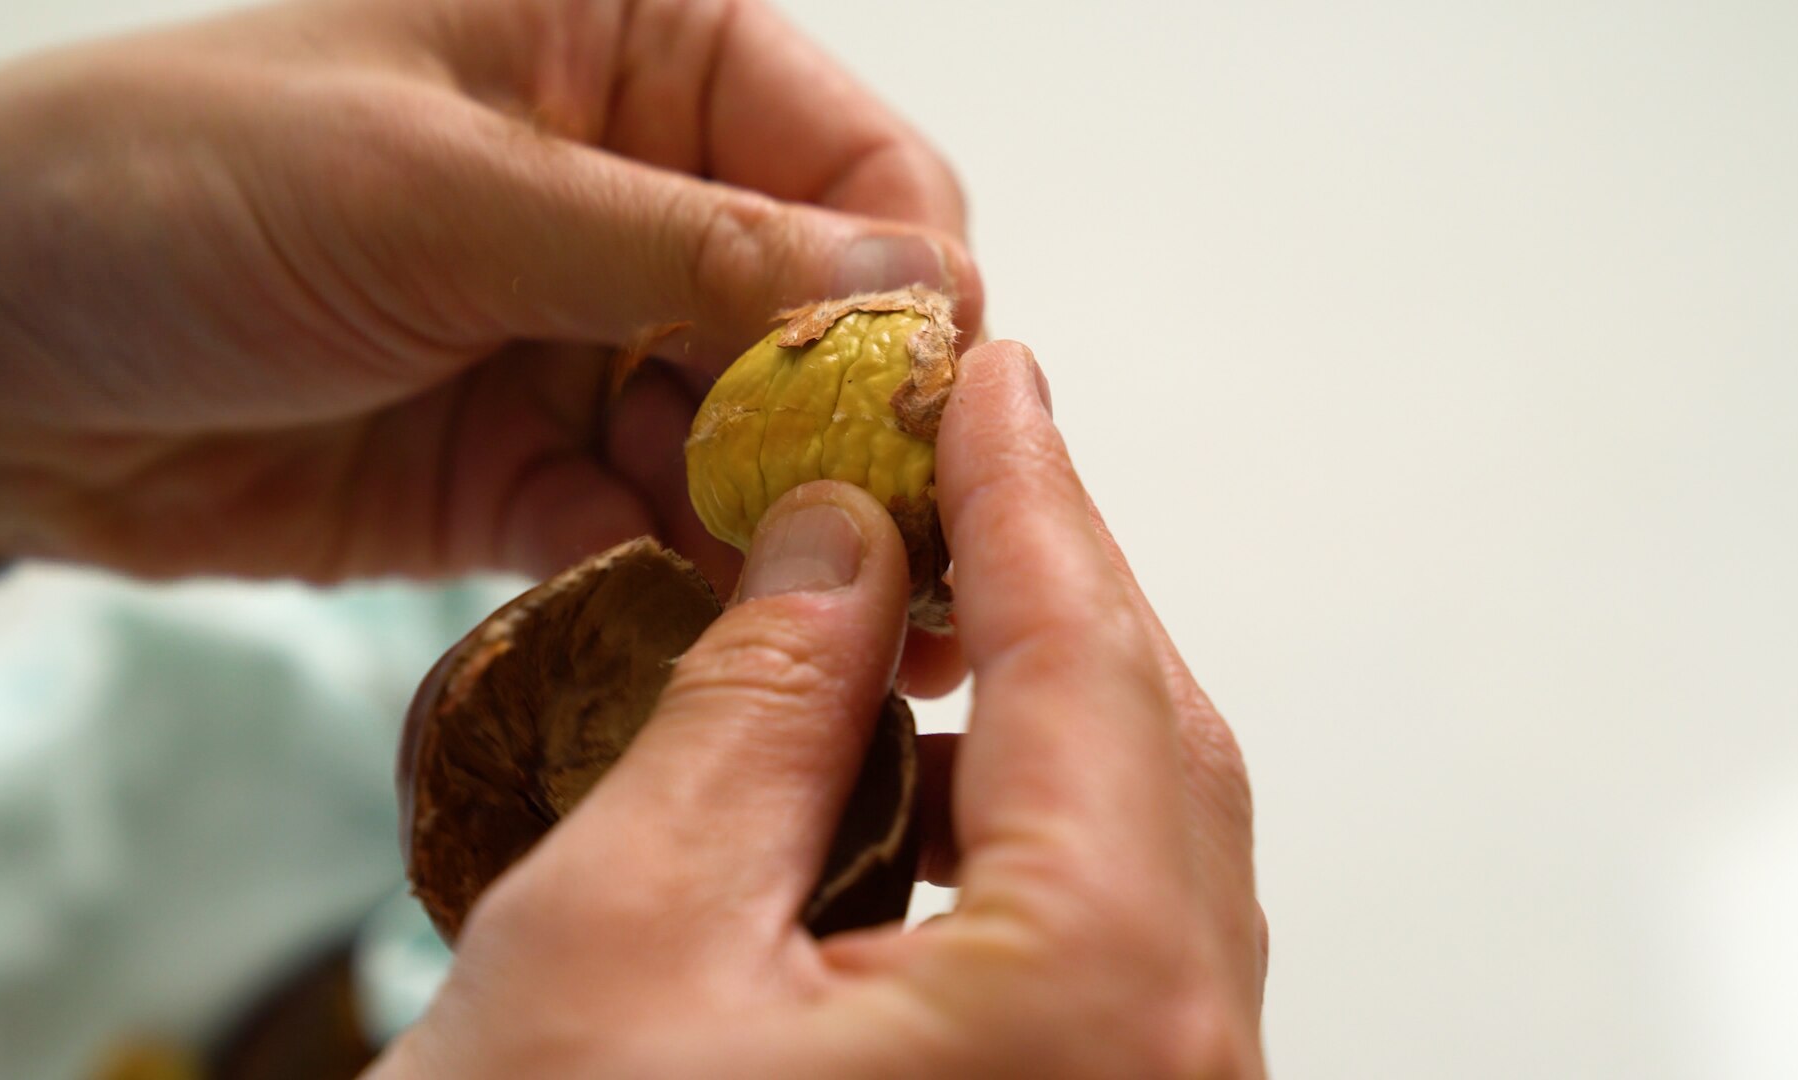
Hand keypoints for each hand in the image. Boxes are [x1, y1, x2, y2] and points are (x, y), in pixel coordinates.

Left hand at [0, 0, 980, 586]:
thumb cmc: (178, 185)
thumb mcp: (445, 190)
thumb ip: (685, 247)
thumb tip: (914, 288)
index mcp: (634, 54)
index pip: (851, 160)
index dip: (910, 277)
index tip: (933, 398)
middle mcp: (634, 194)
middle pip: (823, 318)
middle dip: (866, 428)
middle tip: (917, 551)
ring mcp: (586, 339)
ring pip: (753, 438)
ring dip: (792, 523)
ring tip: (852, 622)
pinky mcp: (531, 468)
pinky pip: (655, 525)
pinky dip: (688, 574)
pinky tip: (721, 623)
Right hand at [373, 342, 1266, 1077]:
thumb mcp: (622, 935)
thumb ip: (757, 706)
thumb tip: (841, 546)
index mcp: (1095, 1003)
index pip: (1086, 663)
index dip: (1028, 492)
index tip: (988, 373)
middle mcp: (1174, 1075)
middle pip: (1150, 749)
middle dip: (1054, 582)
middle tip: (958, 456)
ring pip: (1140, 847)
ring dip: (1044, 699)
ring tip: (932, 592)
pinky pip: (1104, 944)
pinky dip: (1029, 825)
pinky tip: (928, 774)